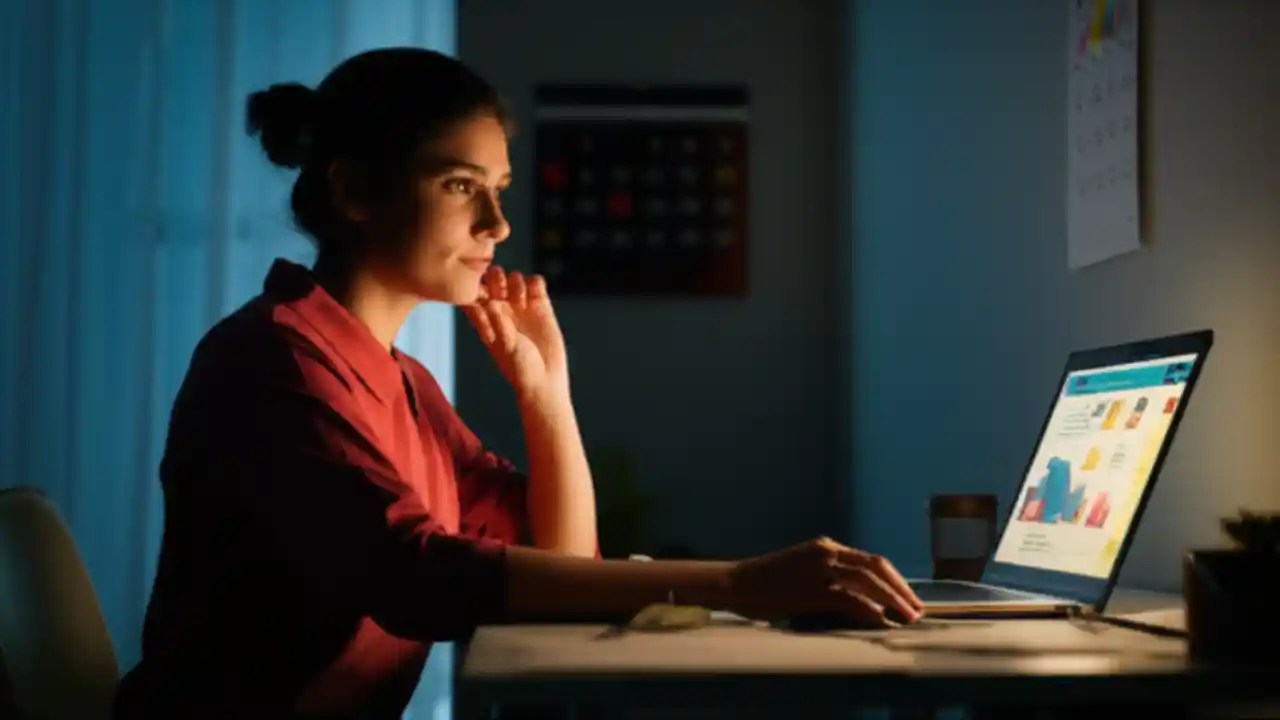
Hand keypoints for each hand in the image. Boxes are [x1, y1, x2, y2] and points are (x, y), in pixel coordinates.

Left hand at [464, 265, 568, 400]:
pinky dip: (535, 282)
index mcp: (486, 318)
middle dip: (496, 277)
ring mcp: (522, 307)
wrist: (545, 380)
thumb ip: (498, 324)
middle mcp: (503, 310)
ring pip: (515, 279)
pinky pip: (536, 284)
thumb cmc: (519, 369)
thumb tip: (490, 301)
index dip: (476, 285)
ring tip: (521, 297)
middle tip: (501, 286)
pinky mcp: (542, 307)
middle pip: (494, 281)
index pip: (476, 294)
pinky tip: (535, 292)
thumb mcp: (505, 347)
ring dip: (516, 280)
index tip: (482, 290)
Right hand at [727, 537, 923, 625]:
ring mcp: (820, 569)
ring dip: (892, 599)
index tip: (909, 597)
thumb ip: (834, 581)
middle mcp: (827, 552)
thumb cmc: (770, 582)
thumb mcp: (806, 573)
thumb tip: (867, 601)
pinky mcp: (812, 588)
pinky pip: (849, 598)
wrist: (739, 582)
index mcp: (827, 547)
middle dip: (901, 588)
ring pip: (868, 580)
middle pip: (876, 567)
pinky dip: (869, 609)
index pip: (871, 561)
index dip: (895, 580)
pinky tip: (881, 620)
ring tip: (908, 616)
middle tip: (917, 608)